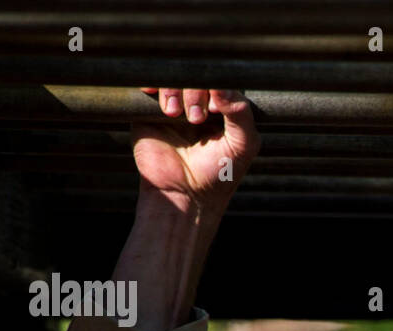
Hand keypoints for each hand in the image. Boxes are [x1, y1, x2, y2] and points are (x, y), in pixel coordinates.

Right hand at [132, 88, 260, 210]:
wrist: (185, 195)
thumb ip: (241, 113)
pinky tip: (154, 93)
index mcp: (224, 107)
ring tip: (175, 114)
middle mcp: (200, 102)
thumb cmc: (220, 174)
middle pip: (196, 74)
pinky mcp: (150, 112)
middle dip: (195, 90)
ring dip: (174, 89)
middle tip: (196, 118)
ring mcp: (175, 105)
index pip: (221, 77)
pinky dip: (151, 83)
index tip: (216, 108)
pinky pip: (149, 85)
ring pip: (172, 76)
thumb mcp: (243, 144)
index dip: (217, 83)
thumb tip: (221, 85)